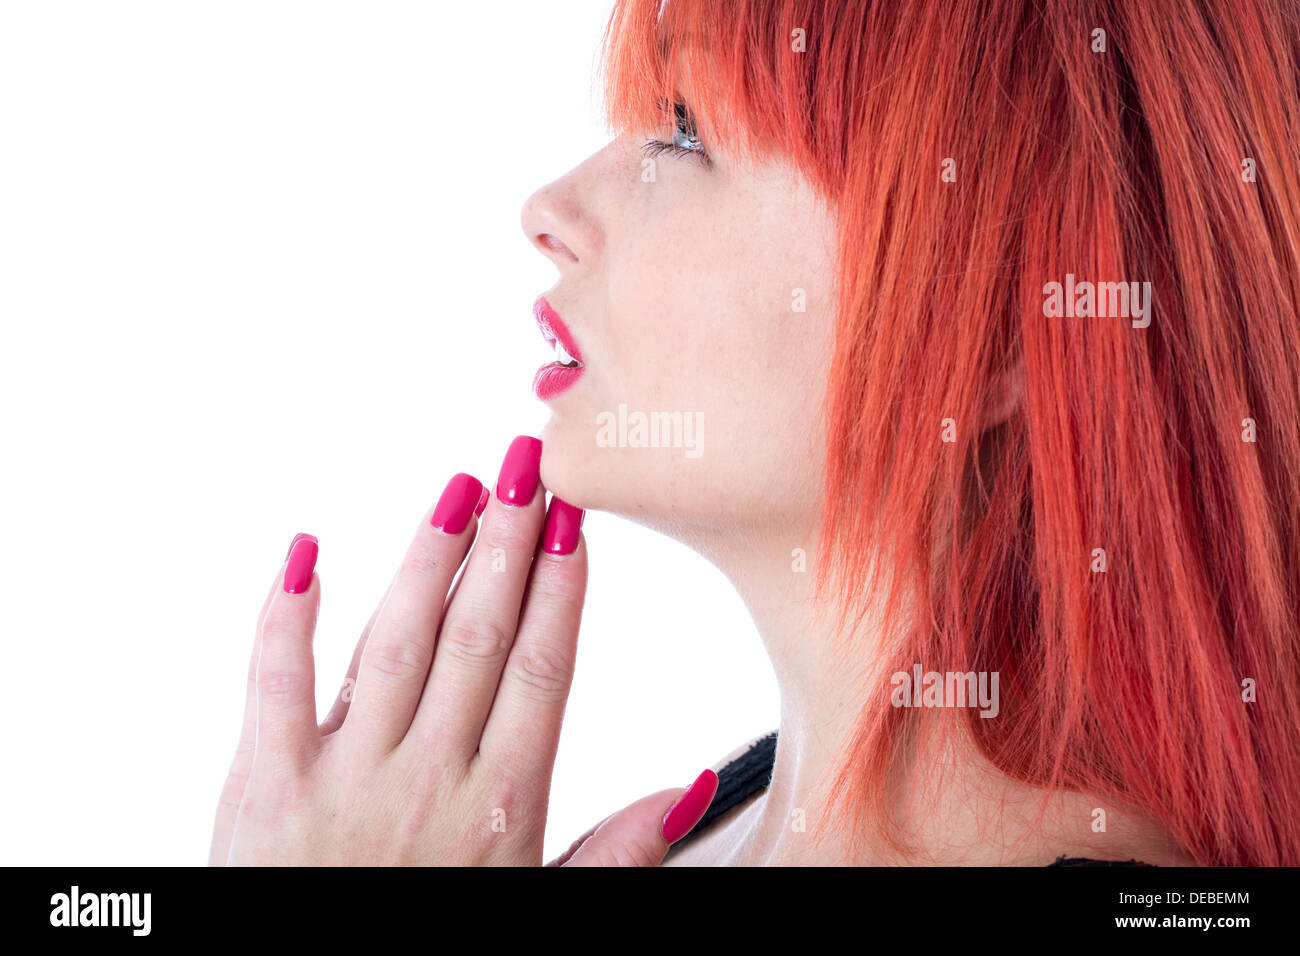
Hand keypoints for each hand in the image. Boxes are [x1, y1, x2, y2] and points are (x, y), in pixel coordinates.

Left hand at [209, 435, 716, 865]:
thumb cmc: (428, 952)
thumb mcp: (539, 905)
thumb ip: (616, 849)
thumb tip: (689, 787)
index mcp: (499, 807)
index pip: (543, 671)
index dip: (562, 588)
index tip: (575, 523)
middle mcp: (426, 780)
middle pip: (479, 638)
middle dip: (509, 544)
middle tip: (530, 468)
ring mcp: (342, 776)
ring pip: (395, 641)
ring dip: (432, 557)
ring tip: (462, 490)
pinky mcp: (265, 783)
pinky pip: (272, 681)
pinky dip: (285, 613)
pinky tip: (306, 553)